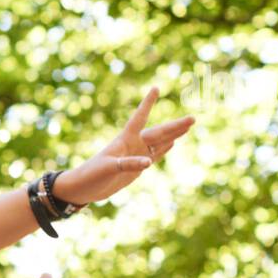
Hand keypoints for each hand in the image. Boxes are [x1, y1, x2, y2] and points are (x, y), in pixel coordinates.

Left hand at [51, 87, 194, 206]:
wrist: (84, 189)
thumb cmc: (91, 175)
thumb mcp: (108, 169)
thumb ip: (128, 164)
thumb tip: (149, 162)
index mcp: (124, 139)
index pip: (139, 118)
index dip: (147, 104)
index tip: (156, 88)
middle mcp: (132, 144)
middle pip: (158, 132)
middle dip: (175, 125)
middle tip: (193, 118)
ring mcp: (136, 155)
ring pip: (160, 143)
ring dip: (174, 134)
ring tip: (188, 126)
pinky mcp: (137, 167)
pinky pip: (155, 155)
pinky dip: (165, 149)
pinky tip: (173, 143)